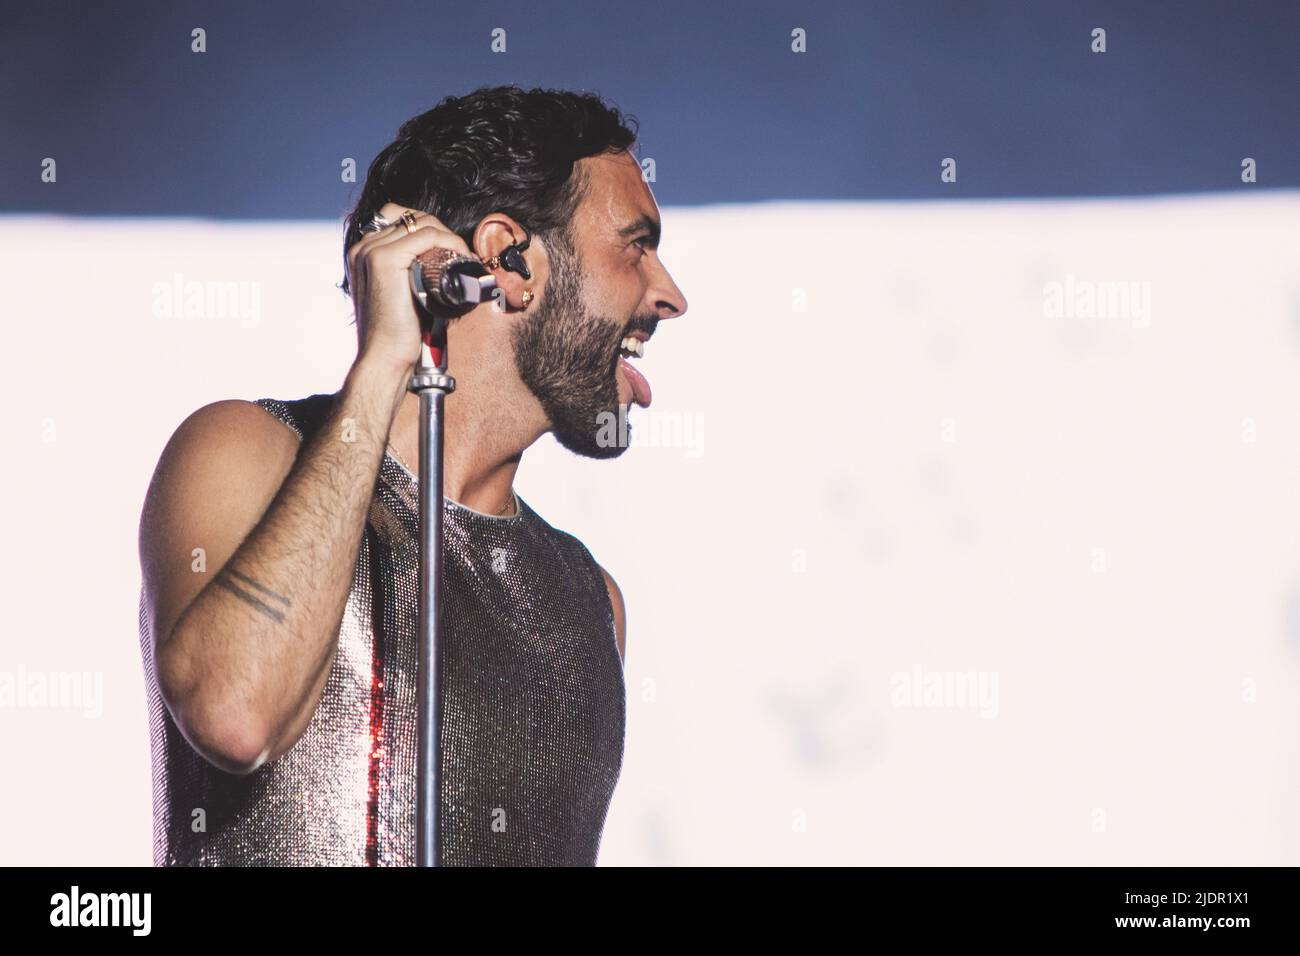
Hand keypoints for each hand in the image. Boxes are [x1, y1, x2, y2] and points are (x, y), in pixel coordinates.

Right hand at [344, 203, 473, 372]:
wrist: (384, 356)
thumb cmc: (397, 332)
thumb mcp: (400, 295)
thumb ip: (408, 277)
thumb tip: (440, 269)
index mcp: (363, 254)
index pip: (399, 221)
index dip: (430, 230)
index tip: (451, 251)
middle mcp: (363, 247)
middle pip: (412, 219)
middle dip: (441, 232)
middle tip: (462, 255)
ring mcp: (372, 251)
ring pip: (421, 224)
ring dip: (449, 237)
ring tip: (464, 258)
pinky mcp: (385, 259)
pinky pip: (426, 235)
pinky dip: (449, 241)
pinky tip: (460, 256)